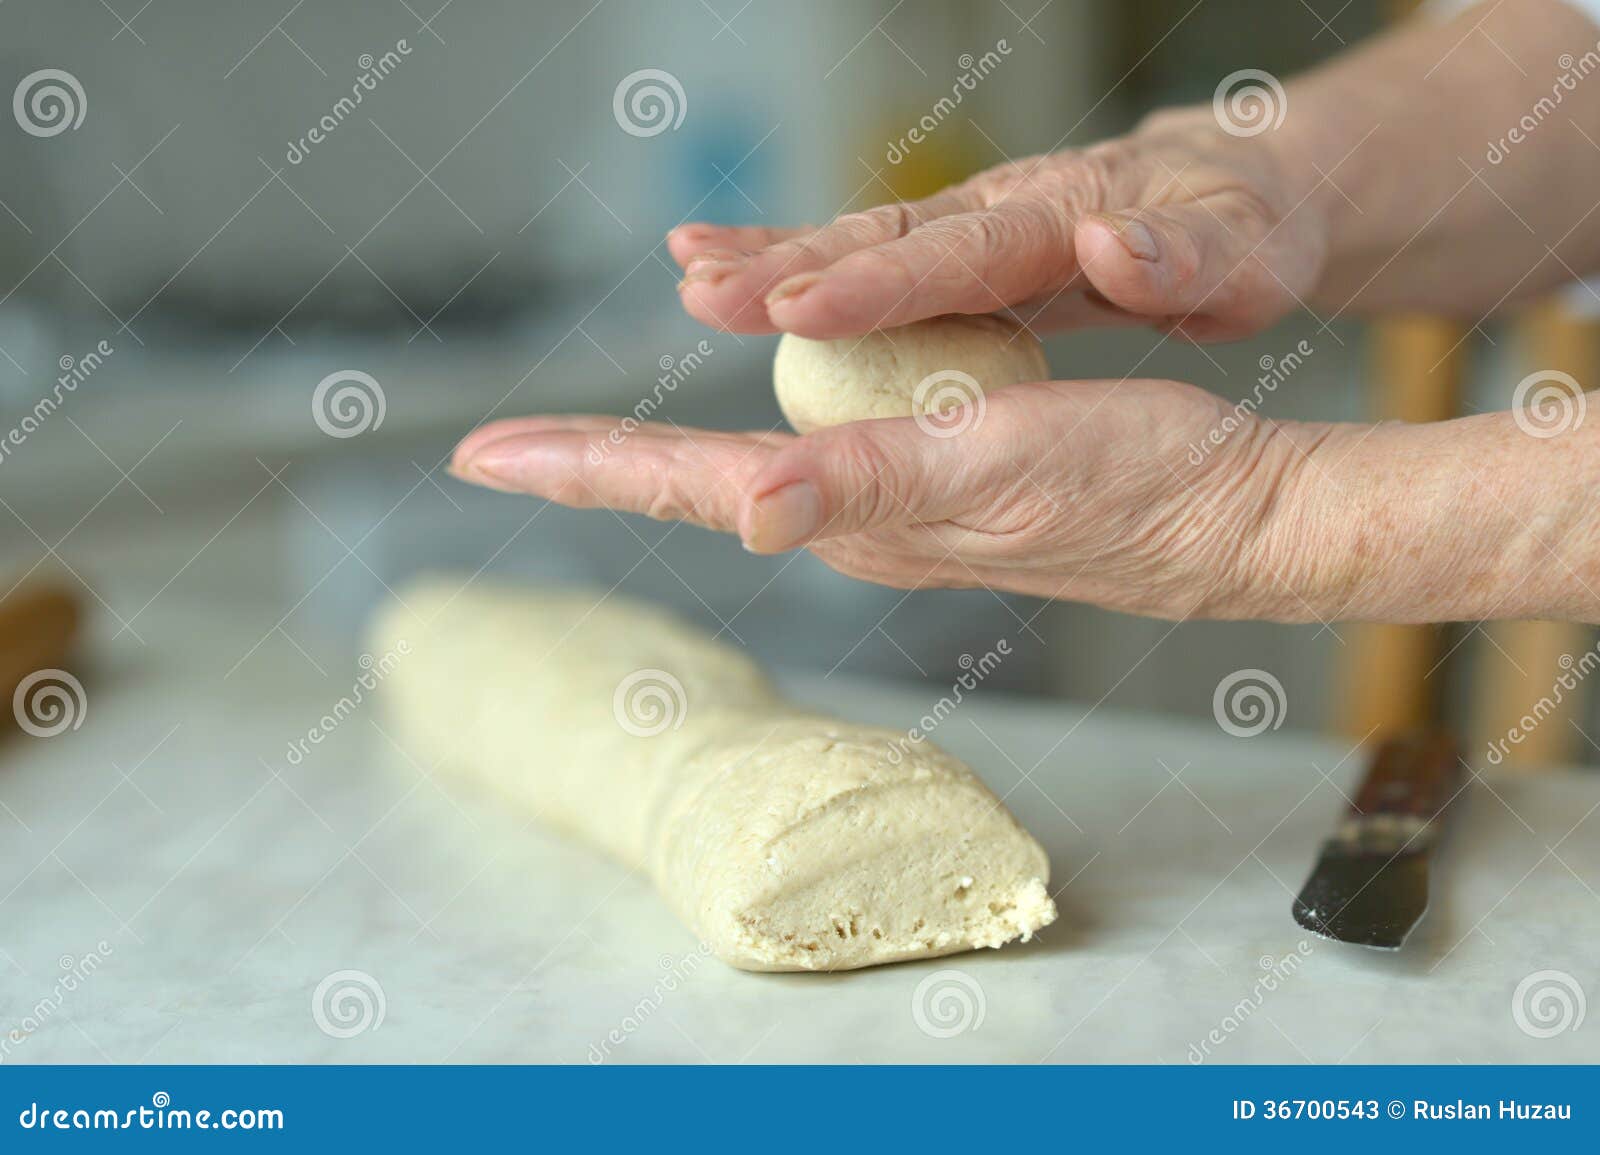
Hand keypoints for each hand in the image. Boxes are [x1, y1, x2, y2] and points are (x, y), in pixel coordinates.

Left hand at [449, 379, 1295, 619]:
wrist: (1224, 514)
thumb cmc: (1130, 485)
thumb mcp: (992, 463)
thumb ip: (863, 485)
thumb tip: (744, 508)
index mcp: (852, 515)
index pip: (683, 485)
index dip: (579, 465)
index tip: (477, 456)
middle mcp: (856, 523)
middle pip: (688, 487)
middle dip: (590, 468)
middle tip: (497, 450)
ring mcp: (894, 512)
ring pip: (742, 475)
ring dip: (655, 460)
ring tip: (580, 443)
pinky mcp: (940, 485)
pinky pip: (819, 454)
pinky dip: (755, 434)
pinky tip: (748, 429)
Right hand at [667, 109, 1326, 342]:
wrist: (1242, 193)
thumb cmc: (1249, 232)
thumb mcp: (1246, 252)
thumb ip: (1182, 253)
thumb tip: (1113, 241)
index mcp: (1067, 216)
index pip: (960, 256)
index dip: (878, 287)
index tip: (798, 309)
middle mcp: (1005, 209)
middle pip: (885, 237)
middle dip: (788, 264)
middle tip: (699, 289)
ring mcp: (976, 223)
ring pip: (860, 237)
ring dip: (770, 255)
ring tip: (686, 272)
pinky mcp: (960, 248)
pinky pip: (869, 255)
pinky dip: (796, 258)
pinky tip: (731, 270)